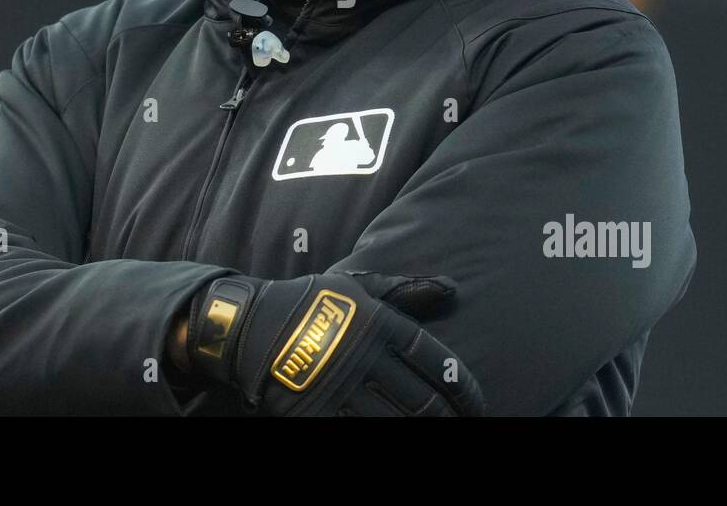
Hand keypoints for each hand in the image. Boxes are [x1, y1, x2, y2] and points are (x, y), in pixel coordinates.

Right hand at [184, 269, 486, 415]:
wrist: (250, 326)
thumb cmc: (309, 302)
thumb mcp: (356, 285)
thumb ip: (403, 288)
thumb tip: (451, 288)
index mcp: (378, 324)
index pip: (434, 360)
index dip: (462, 386)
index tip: (476, 404)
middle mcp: (365, 358)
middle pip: (422, 401)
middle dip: (448, 419)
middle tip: (464, 427)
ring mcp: (341, 389)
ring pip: (396, 424)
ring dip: (423, 433)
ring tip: (441, 436)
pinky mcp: (318, 413)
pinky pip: (360, 433)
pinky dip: (385, 440)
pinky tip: (399, 441)